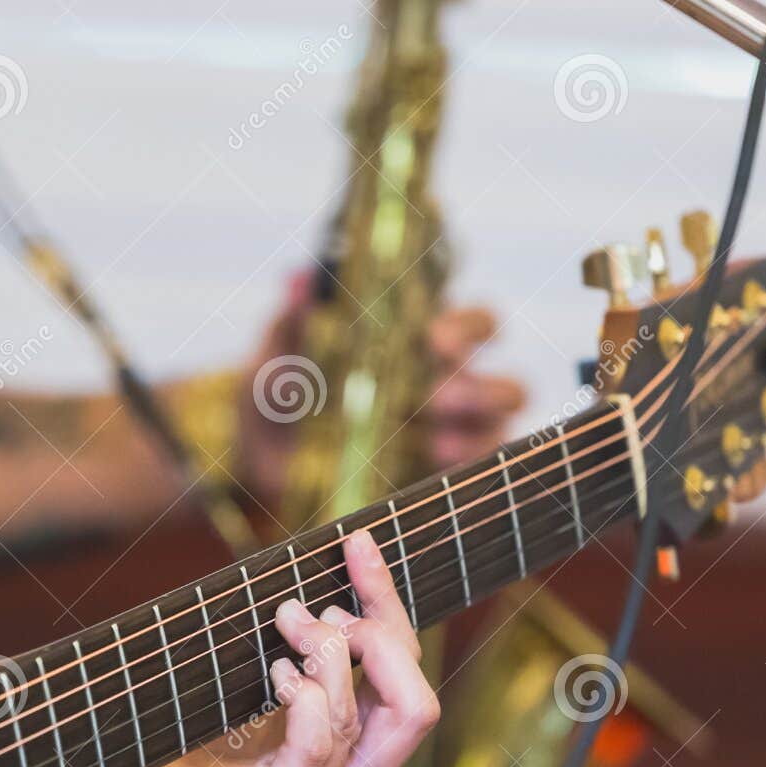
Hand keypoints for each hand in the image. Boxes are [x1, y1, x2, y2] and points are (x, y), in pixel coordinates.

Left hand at [85, 529, 438, 766]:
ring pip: (353, 718)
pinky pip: (315, 745)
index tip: (356, 545)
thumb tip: (336, 591)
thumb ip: (311, 661)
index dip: (389, 608)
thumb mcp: (266, 689)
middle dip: (376, 637)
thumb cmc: (192, 743)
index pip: (409, 686)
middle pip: (414, 709)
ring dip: (320, 651)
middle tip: (311, 610)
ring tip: (282, 623)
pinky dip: (303, 694)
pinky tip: (276, 673)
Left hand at [236, 274, 526, 499]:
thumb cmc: (280, 391)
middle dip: (480, 389)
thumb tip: (298, 283)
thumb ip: (290, 322)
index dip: (470, 329)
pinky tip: (432, 468)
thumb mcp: (277, 355)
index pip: (480, 326)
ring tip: (434, 442)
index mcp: (426, 345)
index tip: (435, 339)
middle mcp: (452, 389)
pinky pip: (477, 478)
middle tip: (436, 397)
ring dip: (476, 434)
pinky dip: (464, 472)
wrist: (258, 457)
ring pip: (500, 431)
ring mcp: (451, 440)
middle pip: (507, 385)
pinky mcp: (437, 483)